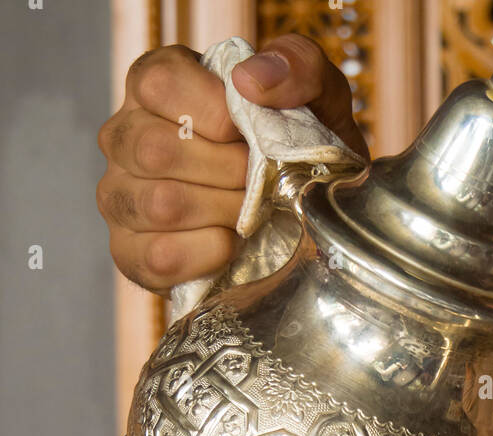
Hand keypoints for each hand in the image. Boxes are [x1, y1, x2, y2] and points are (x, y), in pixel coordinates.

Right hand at [97, 35, 368, 293]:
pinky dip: (209, 255)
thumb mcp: (317, 95)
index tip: (250, 134)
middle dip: (229, 172)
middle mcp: (124, 136)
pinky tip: (230, 246)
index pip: (160, 85)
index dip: (216, 115)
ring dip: (224, 214)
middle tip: (260, 182)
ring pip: (160, 204)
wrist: (302, 218)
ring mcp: (120, 196)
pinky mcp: (130, 253)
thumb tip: (251, 80)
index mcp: (157, 84)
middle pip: (156, 150)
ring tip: (250, 214)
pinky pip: (160, 257)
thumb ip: (297, 66)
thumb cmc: (298, 149)